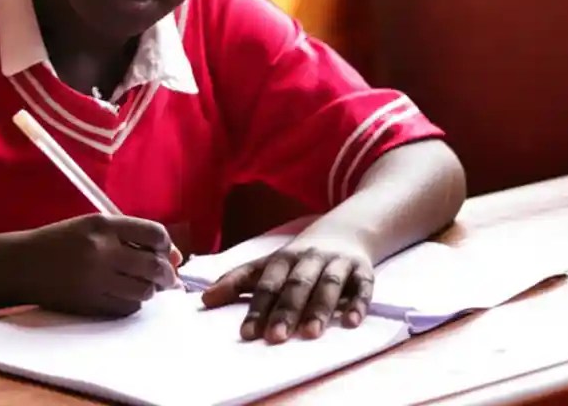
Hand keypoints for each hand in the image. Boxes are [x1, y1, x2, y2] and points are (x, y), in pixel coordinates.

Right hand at [22, 213, 181, 317]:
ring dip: (150, 290)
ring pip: (144, 290)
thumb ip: (130, 235)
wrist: (22, 264)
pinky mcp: (90, 303)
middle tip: (168, 278)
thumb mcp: (91, 227)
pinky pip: (127, 307)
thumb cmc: (60, 242)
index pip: (154, 233)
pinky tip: (126, 295)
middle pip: (154, 265)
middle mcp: (101, 251)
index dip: (166, 245)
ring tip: (145, 286)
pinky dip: (133, 302)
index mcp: (103, 226)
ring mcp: (95, 279)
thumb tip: (174, 254)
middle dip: (167, 274)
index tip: (165, 252)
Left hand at [201, 236, 373, 342]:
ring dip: (319, 308)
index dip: (257, 307)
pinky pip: (363, 286)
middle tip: (274, 338)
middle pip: (296, 284)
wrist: (347, 230)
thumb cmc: (299, 258)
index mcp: (283, 258)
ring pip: (328, 284)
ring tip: (310, 334)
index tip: (247, 333)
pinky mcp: (363, 270)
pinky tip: (351, 322)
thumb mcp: (268, 264)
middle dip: (285, 310)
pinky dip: (358, 303)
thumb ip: (238, 281)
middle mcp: (310, 258)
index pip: (267, 283)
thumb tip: (204, 299)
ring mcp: (337, 263)